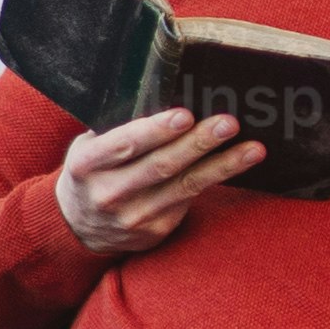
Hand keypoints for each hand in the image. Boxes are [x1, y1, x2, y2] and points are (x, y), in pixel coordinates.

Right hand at [49, 110, 259, 261]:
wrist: (78, 227)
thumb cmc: (92, 172)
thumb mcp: (90, 148)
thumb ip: (118, 129)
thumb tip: (167, 97)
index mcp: (86, 166)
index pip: (124, 145)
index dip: (156, 131)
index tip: (185, 115)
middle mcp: (108, 194)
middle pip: (160, 166)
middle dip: (198, 143)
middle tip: (229, 123)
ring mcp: (133, 217)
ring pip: (184, 187)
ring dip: (222, 165)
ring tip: (251, 148)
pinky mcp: (154, 231)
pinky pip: (189, 200)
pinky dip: (215, 179)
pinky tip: (236, 163)